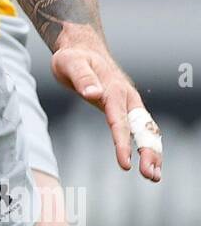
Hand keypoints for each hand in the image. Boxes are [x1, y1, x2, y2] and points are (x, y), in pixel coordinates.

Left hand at [52, 31, 161, 181]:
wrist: (82, 48)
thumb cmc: (73, 57)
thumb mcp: (70, 63)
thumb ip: (82, 78)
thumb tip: (92, 93)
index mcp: (114, 89)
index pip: (119, 120)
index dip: (122, 142)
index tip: (125, 164)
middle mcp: (127, 97)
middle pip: (141, 127)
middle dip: (148, 152)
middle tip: (151, 176)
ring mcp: (129, 103)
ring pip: (145, 130)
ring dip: (152, 152)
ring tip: (154, 177)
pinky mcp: (126, 108)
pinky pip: (140, 129)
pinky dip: (147, 146)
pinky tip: (150, 164)